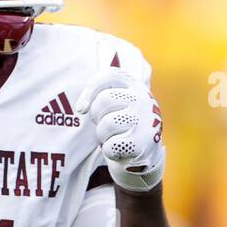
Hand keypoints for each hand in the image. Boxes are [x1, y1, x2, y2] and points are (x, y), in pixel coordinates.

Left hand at [76, 67, 164, 193]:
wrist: (145, 151)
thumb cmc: (121, 122)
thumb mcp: (115, 101)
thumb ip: (100, 93)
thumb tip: (81, 108)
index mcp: (135, 85)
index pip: (110, 74)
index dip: (90, 90)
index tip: (82, 109)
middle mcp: (143, 98)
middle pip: (104, 99)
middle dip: (97, 114)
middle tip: (105, 122)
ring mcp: (145, 120)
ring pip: (107, 123)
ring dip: (102, 134)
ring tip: (114, 136)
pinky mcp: (143, 142)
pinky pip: (111, 146)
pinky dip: (109, 150)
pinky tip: (120, 149)